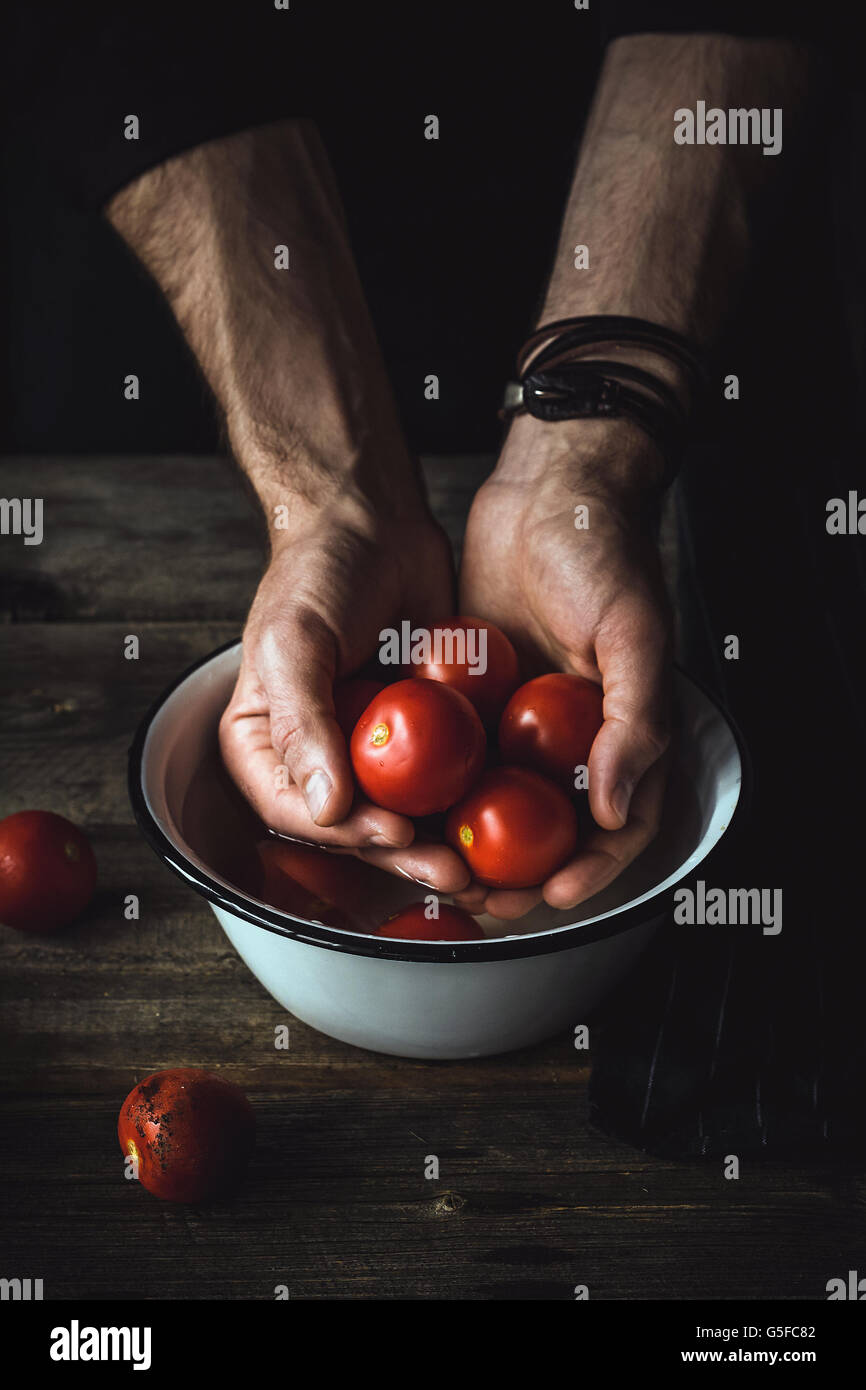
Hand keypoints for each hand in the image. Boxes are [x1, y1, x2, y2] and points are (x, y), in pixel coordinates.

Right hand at [219, 494, 472, 893]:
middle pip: (354, 827)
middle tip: (452, 870)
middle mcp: (315, 758)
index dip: (343, 834)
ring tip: (483, 868)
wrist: (375, 522)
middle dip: (404, 855)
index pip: (296, 811)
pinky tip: (502, 819)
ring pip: (402, 815)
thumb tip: (323, 807)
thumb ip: (300, 724)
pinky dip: (467, 803)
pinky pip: (441, 780)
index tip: (391, 832)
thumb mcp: (294, 643)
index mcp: (264, 746)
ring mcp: (370, 752)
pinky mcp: (420, 738)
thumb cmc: (317, 573)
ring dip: (440, 844)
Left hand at [456, 414, 671, 917]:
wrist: (545, 488)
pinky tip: (408, 809)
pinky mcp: (480, 697)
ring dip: (475, 842)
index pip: (619, 823)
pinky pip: (460, 755)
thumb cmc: (603, 552)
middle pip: (553, 829)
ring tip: (441, 867)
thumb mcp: (634, 634)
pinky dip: (440, 788)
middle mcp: (574, 735)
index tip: (554, 892)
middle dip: (523, 874)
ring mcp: (525, 719)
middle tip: (485, 897)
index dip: (593, 867)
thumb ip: (635, 721)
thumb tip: (616, 807)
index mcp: (624, 729)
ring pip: (501, 802)